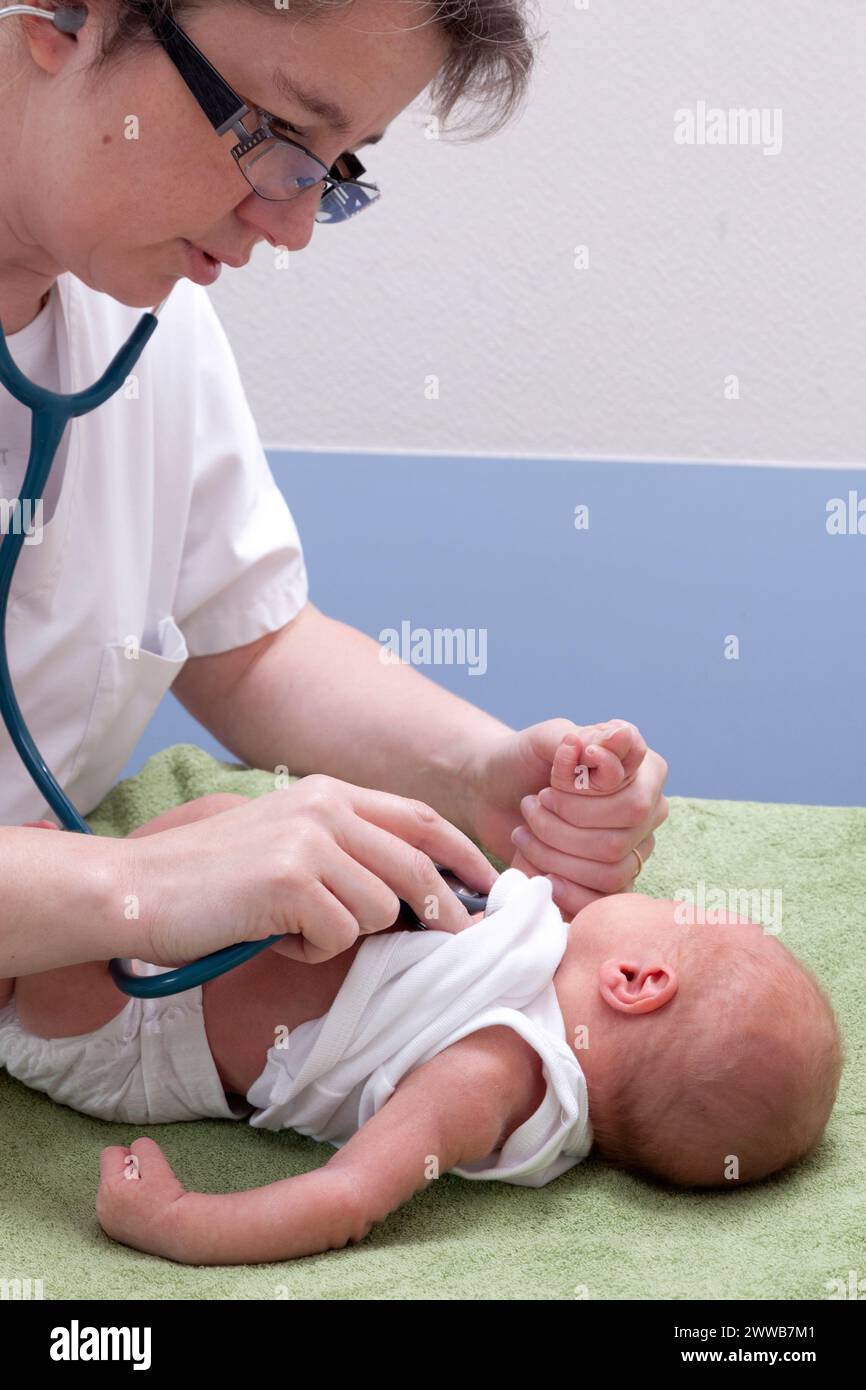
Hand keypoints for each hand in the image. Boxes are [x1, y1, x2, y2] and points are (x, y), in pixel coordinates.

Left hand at [97, 1137, 185, 1261]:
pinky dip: (128, 1205)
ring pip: (115, 1190)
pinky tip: (145, 1211)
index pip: (110, 1153)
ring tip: (149, 1199)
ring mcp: (107, 1222)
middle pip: (111, 1173)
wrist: (179, 1232)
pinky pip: (117, 1208)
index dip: (130, 1154)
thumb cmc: (168, 1198)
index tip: (146, 1167)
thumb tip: (136, 1147)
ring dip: (129, 1188)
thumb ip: (143, 1148)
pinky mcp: (115, 1233)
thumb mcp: (157, 1164)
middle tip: (150, 1185)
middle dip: (129, 1172)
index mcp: (108, 1187)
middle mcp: (102, 1206)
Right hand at [122, 774, 498, 966]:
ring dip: (344, 935)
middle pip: (414, 866)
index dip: (463, 854)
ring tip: (294, 926)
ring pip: (377, 910)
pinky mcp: (289, 880)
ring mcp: (307, 840)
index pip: (419, 818)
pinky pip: (337, 936)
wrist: (139, 888)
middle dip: (440, 913)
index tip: (491, 887)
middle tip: (451, 945)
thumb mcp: (288, 843)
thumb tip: (418, 895)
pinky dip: (309, 951)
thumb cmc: (213, 878)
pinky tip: (272, 934)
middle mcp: (324, 807)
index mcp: (328, 792)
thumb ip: (347, 851)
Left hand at [464, 718, 668, 917]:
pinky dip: (564, 888)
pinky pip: (601, 900)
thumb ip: (585, 737)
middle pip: (619, 839)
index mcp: (644, 770)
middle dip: (562, 826)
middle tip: (532, 805)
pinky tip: (540, 870)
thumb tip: (622, 736)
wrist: (489, 791)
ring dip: (555, 853)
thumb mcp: (546, 739)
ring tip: (526, 831)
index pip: (633, 800)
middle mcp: (647, 811)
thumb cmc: (522, 759)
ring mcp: (632, 849)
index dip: (585, 800)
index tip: (550, 782)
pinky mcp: (608, 882)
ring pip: (609, 871)